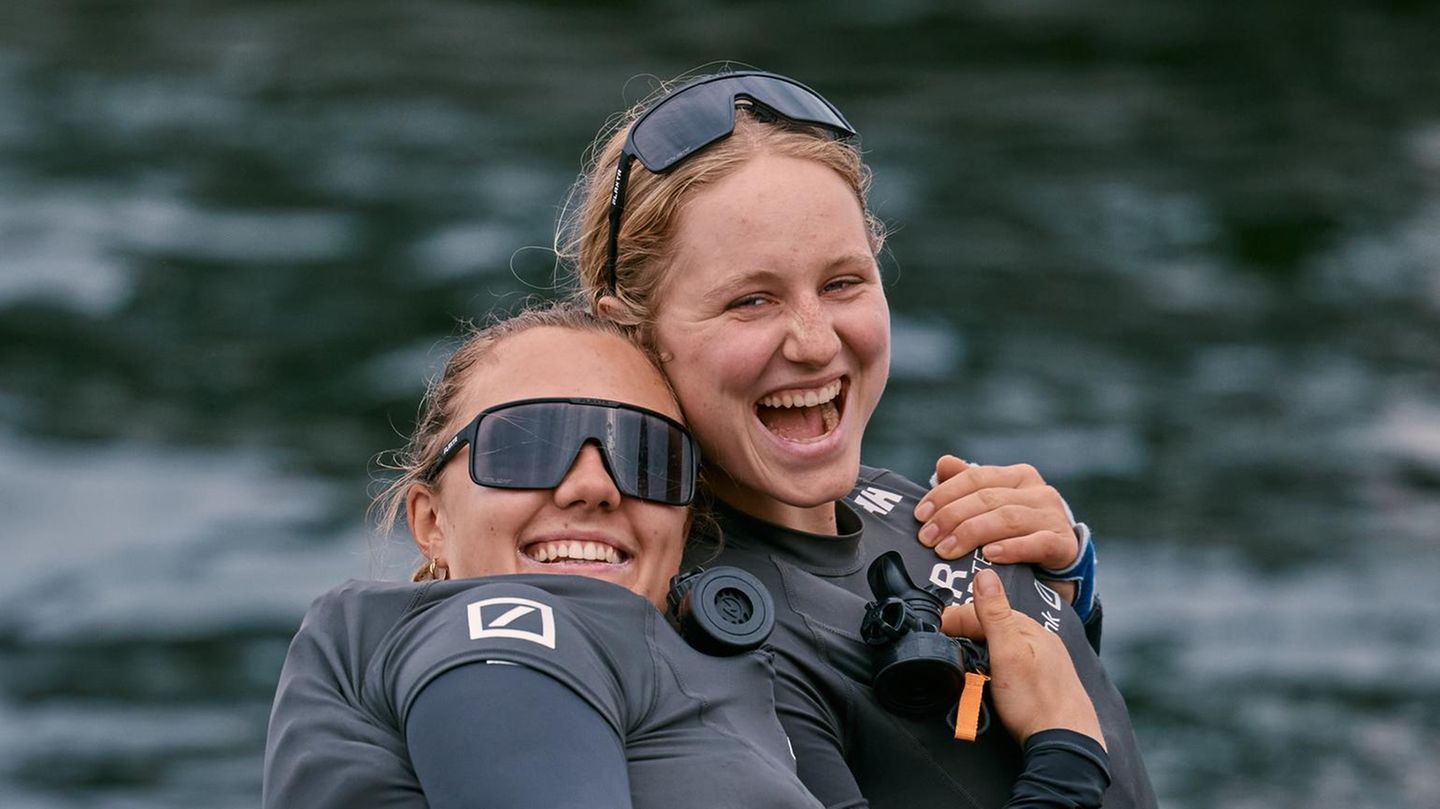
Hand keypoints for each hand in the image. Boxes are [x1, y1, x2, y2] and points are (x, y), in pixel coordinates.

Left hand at [912, 455, 1078, 570]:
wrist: (1058, 565)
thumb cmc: (1018, 534)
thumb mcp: (991, 509)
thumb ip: (967, 486)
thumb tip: (943, 463)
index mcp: (1017, 476)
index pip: (975, 477)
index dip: (944, 494)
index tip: (920, 515)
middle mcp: (1038, 491)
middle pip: (987, 498)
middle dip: (951, 518)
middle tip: (928, 538)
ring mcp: (1054, 516)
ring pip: (1008, 518)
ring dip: (973, 534)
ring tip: (947, 550)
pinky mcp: (1065, 543)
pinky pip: (1037, 543)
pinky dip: (1012, 548)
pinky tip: (990, 555)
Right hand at [943, 569, 1103, 747]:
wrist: (1067, 744)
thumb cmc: (1037, 702)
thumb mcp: (1007, 654)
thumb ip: (994, 614)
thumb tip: (985, 574)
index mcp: (1030, 628)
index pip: (983, 610)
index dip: (954, 619)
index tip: (933, 630)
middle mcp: (1040, 639)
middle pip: (993, 626)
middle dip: (965, 631)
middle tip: (941, 644)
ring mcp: (1045, 660)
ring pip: (1003, 644)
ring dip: (979, 648)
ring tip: (960, 660)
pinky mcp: (1045, 680)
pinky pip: (1013, 662)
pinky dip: (994, 664)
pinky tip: (989, 677)